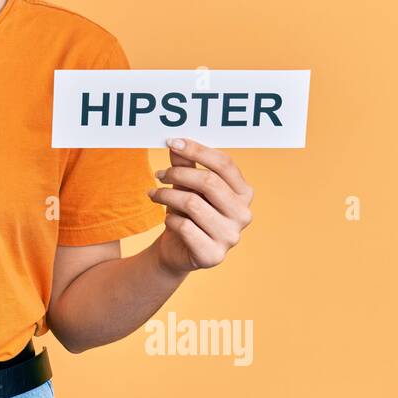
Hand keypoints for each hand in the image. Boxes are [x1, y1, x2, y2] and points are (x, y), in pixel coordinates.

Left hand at [148, 137, 253, 274]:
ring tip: (154, 194)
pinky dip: (169, 220)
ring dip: (167, 195)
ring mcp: (231, 236)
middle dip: (178, 173)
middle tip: (159, 174)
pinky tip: (167, 220)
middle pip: (209, 182)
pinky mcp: (213, 255)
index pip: (225, 164)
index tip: (172, 142)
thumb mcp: (185, 185)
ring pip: (193, 204)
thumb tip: (176, 142)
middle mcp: (243, 214)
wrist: (177, 250)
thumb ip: (184, 164)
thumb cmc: (186, 213)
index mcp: (243, 193)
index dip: (197, 150)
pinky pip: (185, 227)